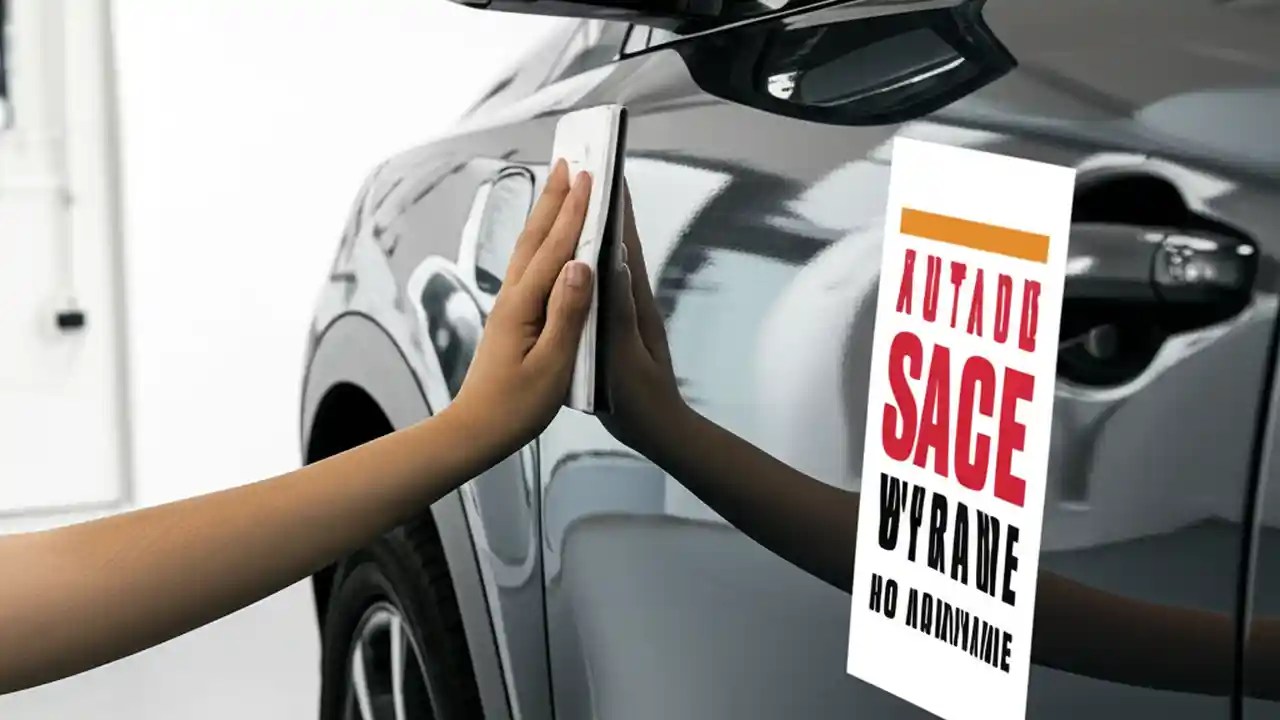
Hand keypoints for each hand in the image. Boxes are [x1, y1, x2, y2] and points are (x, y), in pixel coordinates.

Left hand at [451, 161, 594, 455]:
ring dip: (546, 213)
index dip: (575, 212)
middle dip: (556, 198)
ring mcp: (509, 306)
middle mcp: (512, 297)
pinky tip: (547, 238)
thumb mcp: (552, 365)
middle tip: (571, 161)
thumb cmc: (516, 407)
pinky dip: (542, 240)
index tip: (591, 177)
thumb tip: (581, 264)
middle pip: (536, 237)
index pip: (555, 249)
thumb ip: (568, 313)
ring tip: (559, 186)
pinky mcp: (511, 317)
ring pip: (529, 247)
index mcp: (524, 306)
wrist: (475, 431)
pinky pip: (529, 265)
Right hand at [599, 184, 687, 452]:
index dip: (617, 206)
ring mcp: (623, 311)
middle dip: (604, 206)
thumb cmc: (641, 400)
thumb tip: (616, 261)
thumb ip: (621, 314)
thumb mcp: (627, 359)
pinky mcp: (615, 325)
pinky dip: (586, 260)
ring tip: (575, 200)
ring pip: (607, 261)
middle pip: (617, 243)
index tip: (607, 168)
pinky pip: (599, 283)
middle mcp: (630, 299)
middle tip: (586, 170)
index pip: (625, 243)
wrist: (658, 430)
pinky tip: (571, 256)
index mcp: (633, 303)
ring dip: (594, 229)